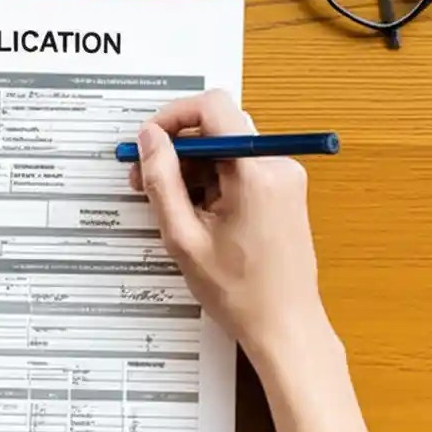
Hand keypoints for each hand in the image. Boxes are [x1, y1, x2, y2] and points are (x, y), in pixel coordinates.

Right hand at [130, 90, 328, 356]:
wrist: (284, 325)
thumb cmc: (241, 292)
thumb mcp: (184, 236)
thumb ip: (161, 180)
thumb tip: (149, 140)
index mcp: (256, 172)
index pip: (212, 107)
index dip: (172, 117)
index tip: (149, 140)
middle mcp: (278, 165)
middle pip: (218, 126)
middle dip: (177, 147)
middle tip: (146, 177)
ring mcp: (285, 177)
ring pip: (226, 147)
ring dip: (192, 167)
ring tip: (169, 204)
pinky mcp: (284, 190)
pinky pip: (240, 167)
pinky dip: (212, 180)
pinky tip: (195, 213)